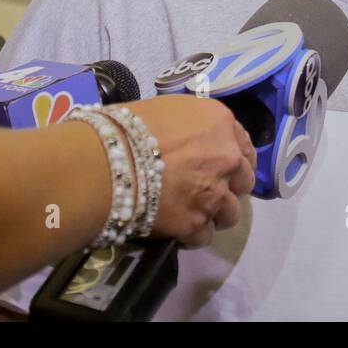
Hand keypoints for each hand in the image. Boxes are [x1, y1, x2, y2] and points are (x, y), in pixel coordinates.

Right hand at [119, 95, 255, 247]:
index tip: (224, 169)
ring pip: (230, 214)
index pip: (245, 147)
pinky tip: (176, 229)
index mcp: (220, 124)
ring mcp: (214, 194)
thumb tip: (189, 141)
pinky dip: (192, 235)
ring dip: (214, 215)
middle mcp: (227, 158)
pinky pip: (204, 236)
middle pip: (243, 182)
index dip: (235, 160)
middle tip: (206, 192)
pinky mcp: (196, 224)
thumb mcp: (167, 111)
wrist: (102, 162)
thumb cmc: (126, 127)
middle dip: (228, 188)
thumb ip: (191, 128)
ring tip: (191, 214)